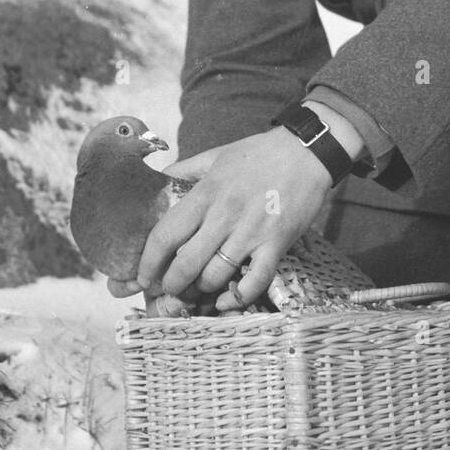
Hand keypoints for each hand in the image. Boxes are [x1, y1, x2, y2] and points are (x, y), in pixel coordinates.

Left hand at [136, 127, 337, 309]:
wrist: (307, 151)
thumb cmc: (259, 153)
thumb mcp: (215, 155)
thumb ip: (184, 170)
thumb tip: (157, 181)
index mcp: (205, 193)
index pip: (165, 235)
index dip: (148, 262)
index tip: (143, 276)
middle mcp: (224, 215)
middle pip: (186, 264)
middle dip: (171, 284)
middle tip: (168, 290)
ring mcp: (251, 232)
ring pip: (215, 276)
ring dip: (201, 290)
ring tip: (197, 291)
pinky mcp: (276, 243)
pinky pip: (254, 280)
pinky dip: (238, 296)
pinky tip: (227, 299)